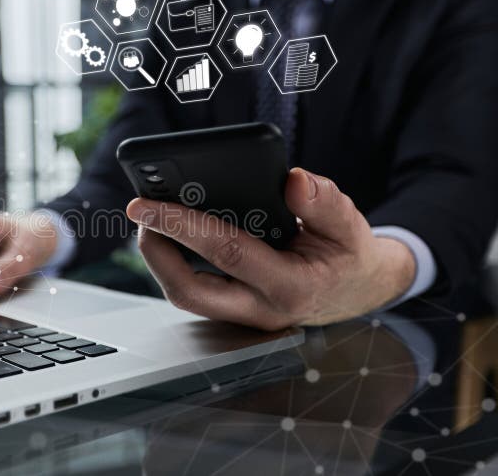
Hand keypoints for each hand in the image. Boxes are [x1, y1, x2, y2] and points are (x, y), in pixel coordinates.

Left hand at [125, 168, 415, 329]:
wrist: (357, 291)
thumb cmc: (348, 255)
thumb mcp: (350, 226)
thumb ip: (325, 203)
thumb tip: (293, 180)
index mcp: (291, 287)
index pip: (226, 253)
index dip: (182, 224)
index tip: (147, 202)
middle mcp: (261, 310)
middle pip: (189, 290)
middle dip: (155, 250)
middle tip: (139, 210)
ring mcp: (244, 316)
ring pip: (186, 296)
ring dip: (160, 259)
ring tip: (150, 218)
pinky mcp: (233, 311)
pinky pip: (194, 291)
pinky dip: (174, 263)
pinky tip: (170, 233)